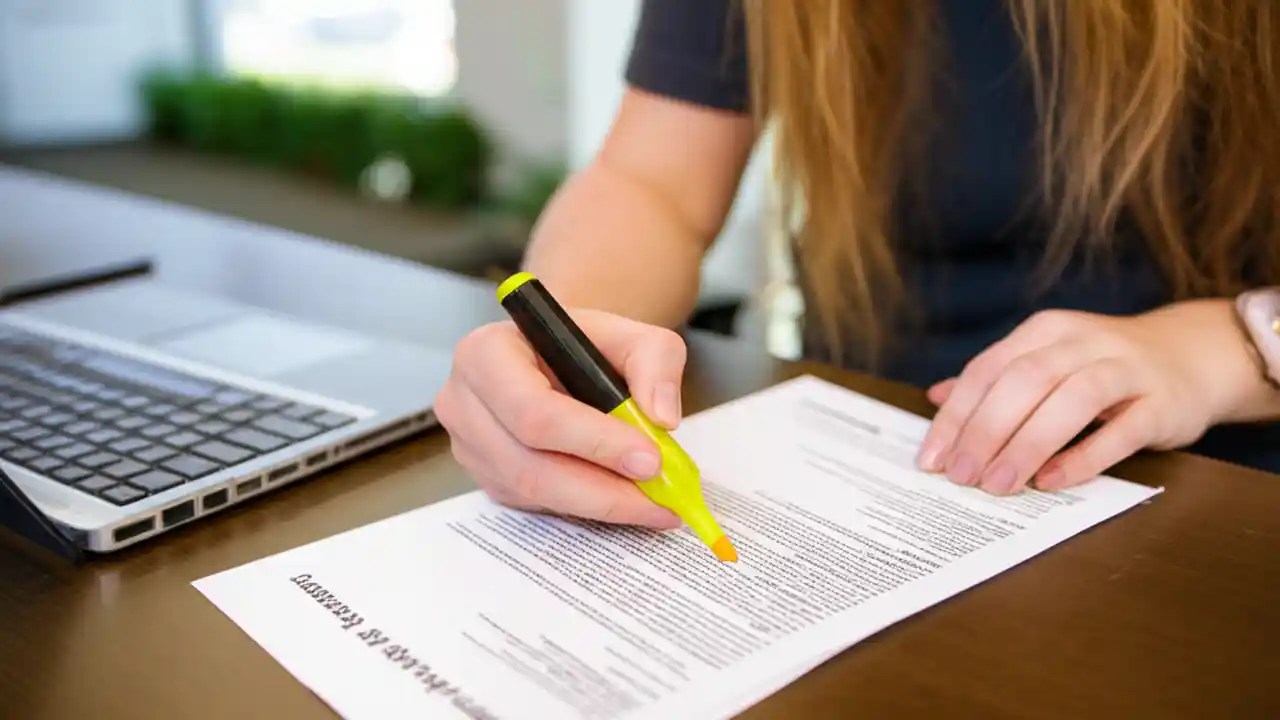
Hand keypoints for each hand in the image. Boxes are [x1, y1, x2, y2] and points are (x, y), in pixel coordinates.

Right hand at [434, 309, 685, 527]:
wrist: (558, 355)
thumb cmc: (586, 344)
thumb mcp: (632, 333)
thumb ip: (655, 362)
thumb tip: (661, 418)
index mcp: (487, 353)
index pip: (534, 411)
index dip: (594, 442)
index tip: (650, 459)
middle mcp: (464, 402)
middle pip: (530, 465)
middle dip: (602, 488)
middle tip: (661, 498)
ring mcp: (469, 446)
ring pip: (533, 492)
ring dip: (599, 505)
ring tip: (654, 505)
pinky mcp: (486, 477)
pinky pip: (535, 504)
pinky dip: (584, 507)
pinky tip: (624, 501)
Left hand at [916, 300, 1259, 494]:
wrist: (1193, 355)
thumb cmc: (1103, 366)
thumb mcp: (1047, 361)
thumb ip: (995, 379)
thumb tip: (935, 399)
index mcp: (1045, 331)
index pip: (988, 370)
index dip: (956, 416)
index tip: (932, 459)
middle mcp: (1084, 342)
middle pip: (1025, 381)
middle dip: (986, 432)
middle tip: (961, 477)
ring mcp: (1127, 370)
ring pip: (1072, 401)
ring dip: (1028, 445)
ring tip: (998, 485)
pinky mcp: (1162, 403)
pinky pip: (1121, 431)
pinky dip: (1083, 457)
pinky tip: (1050, 481)